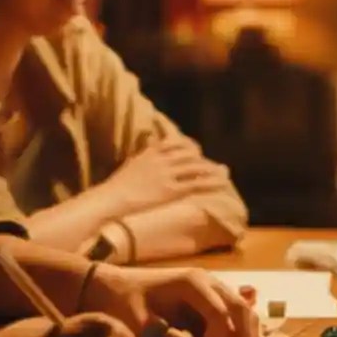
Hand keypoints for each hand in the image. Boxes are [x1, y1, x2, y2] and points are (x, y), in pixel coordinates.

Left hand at [86, 266, 261, 336]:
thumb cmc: (121, 301)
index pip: (219, 315)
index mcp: (191, 283)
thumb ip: (155, 335)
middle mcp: (207, 282)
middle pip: (241, 309)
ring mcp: (210, 288)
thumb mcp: (132, 319)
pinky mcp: (208, 299)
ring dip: (250, 336)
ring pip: (243, 310)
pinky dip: (241, 333)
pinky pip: (233, 314)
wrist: (112, 285)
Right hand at [107, 135, 230, 213]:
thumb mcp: (133, 162)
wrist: (112, 198)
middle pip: (189, 154)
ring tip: (224, 173)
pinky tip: (221, 184)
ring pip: (195, 168)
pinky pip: (195, 184)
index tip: (197, 150)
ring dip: (211, 170)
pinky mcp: (171, 190)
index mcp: (152, 152)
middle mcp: (162, 160)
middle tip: (215, 165)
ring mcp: (167, 174)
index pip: (176, 143)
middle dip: (203, 159)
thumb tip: (151, 138)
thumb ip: (145, 151)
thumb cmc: (119, 184)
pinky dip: (210, 183)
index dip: (189, 146)